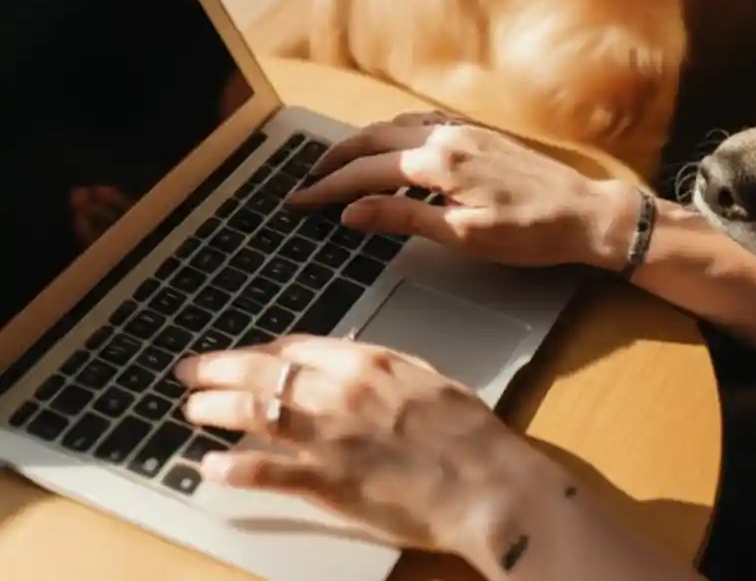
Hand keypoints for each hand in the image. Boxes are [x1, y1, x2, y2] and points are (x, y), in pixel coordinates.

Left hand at [176, 336, 553, 562]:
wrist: (486, 486)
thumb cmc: (470, 437)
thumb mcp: (431, 382)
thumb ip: (388, 371)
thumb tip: (360, 368)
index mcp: (369, 363)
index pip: (297, 347)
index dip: (263, 352)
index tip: (246, 357)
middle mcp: (339, 392)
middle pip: (262, 372)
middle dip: (218, 368)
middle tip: (192, 371)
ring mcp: (328, 437)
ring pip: (252, 413)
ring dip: (214, 409)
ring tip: (192, 410)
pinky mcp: (324, 481)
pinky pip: (262, 470)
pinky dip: (230, 468)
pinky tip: (211, 467)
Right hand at [287, 112, 637, 268]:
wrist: (587, 214)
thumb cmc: (532, 233)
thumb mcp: (464, 236)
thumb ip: (404, 218)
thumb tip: (353, 213)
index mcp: (438, 162)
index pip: (364, 172)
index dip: (326, 188)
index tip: (297, 201)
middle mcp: (446, 136)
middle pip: (371, 141)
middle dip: (333, 161)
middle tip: (306, 181)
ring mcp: (464, 131)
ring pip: (394, 128)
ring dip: (361, 145)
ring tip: (338, 168)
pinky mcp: (479, 134)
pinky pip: (421, 125)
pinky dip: (393, 136)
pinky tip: (391, 150)